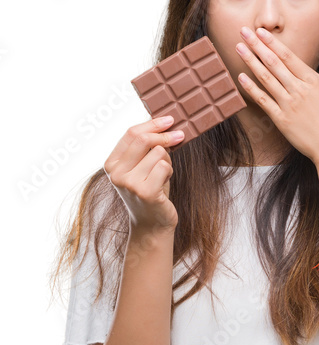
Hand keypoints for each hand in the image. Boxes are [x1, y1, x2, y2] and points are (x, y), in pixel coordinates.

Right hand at [104, 116, 184, 233]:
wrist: (152, 224)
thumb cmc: (150, 191)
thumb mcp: (142, 167)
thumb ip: (144, 147)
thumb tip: (162, 121)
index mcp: (112, 164)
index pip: (131, 133)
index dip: (152, 124)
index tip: (169, 119)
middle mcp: (116, 173)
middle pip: (143, 139)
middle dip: (165, 136)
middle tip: (180, 136)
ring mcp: (129, 183)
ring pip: (158, 153)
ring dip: (168, 162)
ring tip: (162, 176)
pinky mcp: (145, 192)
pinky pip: (164, 166)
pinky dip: (170, 172)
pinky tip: (164, 183)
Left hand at [235, 27, 318, 168]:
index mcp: (314, 82)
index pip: (289, 57)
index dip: (272, 43)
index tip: (261, 31)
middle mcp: (299, 91)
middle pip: (273, 63)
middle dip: (257, 46)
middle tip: (243, 31)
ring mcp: (288, 106)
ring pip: (266, 79)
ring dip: (250, 62)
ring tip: (238, 48)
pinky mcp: (282, 121)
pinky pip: (263, 101)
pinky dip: (251, 89)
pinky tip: (241, 78)